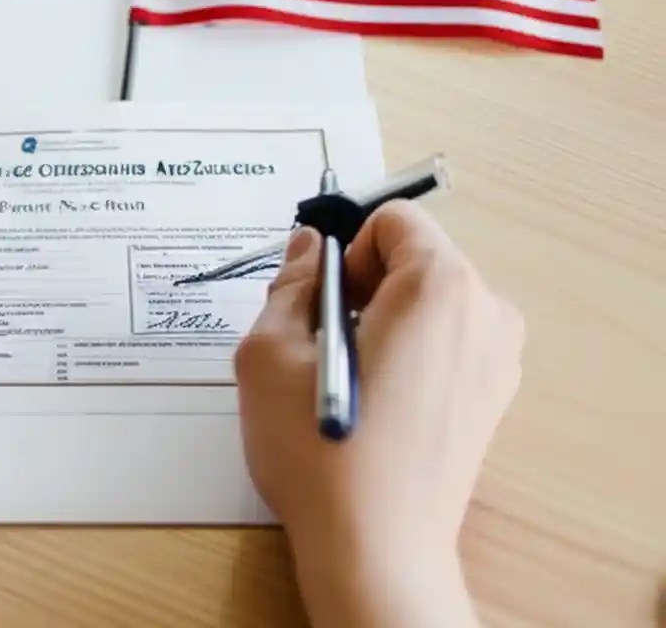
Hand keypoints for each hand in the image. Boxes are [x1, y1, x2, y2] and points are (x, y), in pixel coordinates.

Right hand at [235, 202, 523, 626]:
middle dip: (362, 287)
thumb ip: (290, 284)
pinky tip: (374, 407)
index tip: (317, 302)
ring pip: (427, 305)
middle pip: (415, 261)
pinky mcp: (492, 400)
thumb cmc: (321, 451)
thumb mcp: (270, 352)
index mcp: (440, 287)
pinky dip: (406, 357)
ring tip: (344, 381)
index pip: (393, 221)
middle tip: (319, 345)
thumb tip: (308, 248)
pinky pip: (444, 346)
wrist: (374, 548)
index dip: (344, 251)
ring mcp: (498, 360)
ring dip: (381, 323)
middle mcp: (485, 313)